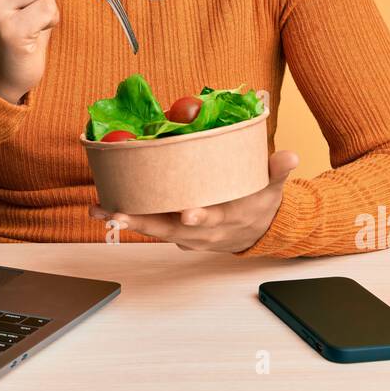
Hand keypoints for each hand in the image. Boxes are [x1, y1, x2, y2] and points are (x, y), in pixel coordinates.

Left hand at [89, 150, 298, 252]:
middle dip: (143, 222)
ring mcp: (186, 236)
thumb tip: (290, 154)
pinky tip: (105, 207)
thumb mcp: (272, 187)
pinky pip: (150, 226)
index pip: (212, 220)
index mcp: (226, 219)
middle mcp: (202, 232)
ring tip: (99, 209)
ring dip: (126, 221)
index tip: (187, 212)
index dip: (200, 217)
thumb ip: (277, 170)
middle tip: (117, 213)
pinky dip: (129, 219)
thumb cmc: (260, 202)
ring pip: (154, 230)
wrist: (257, 232)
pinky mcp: (175, 232)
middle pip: (170, 229)